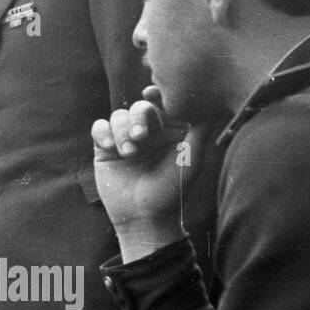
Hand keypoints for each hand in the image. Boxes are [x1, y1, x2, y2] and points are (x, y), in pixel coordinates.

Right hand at [92, 86, 206, 261]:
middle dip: (137, 118)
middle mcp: (146, 132)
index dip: (156, 94)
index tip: (151, 92)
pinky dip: (103, 132)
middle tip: (140, 136)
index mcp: (168, 131)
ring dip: (121, 131)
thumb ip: (200, 131)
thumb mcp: (191, 159)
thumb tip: (210, 104)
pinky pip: (99, 128)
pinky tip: (110, 147)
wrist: (144, 217)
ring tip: (128, 153)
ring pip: (117, 117)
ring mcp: (124, 139)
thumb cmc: (172, 190)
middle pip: (138, 108)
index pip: (161, 104)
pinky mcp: (104, 149)